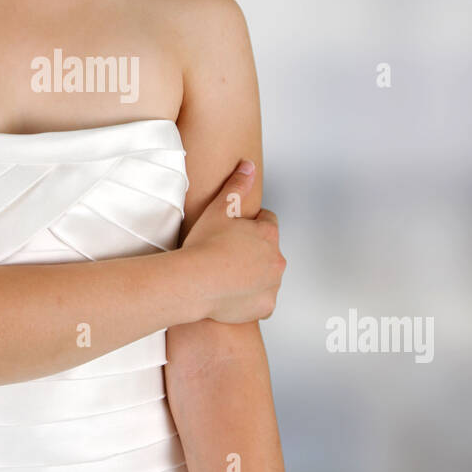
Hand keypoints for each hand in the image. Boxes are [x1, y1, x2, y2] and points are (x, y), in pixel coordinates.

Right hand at [181, 161, 286, 323]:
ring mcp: (273, 285)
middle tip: (227, 254)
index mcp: (269, 234)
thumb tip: (249, 165)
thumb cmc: (204, 244)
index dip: (250, 226)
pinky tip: (231, 294)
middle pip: (269, 251)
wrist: (194, 282)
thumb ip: (237, 185)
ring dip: (253, 275)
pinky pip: (261, 301)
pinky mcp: (265, 307)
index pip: (268, 223)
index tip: (233, 232)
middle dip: (253, 251)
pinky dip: (250, 298)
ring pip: (266, 277)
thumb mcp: (219, 208)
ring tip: (227, 275)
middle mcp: (277, 260)